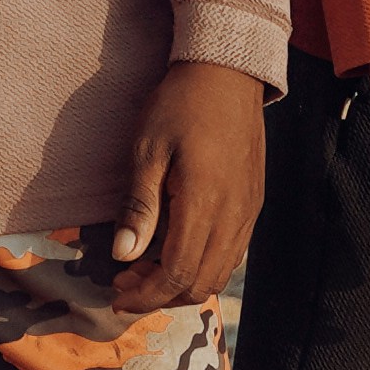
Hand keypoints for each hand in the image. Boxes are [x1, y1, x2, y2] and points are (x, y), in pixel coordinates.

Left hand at [97, 61, 273, 307]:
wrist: (227, 73)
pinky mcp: (253, 204)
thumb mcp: (147, 150)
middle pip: (200, 284)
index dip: (145, 295)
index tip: (116, 294)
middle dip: (160, 296)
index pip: (177, 274)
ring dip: (183, 284)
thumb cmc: (180, 104)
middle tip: (126, 281)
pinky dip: (203, 266)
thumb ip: (139, 206)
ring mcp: (248, 211)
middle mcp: (234, 215)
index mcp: (205, 203)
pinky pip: (232, 254)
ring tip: (147, 269)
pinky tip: (177, 249)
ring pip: (220, 274)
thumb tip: (124, 254)